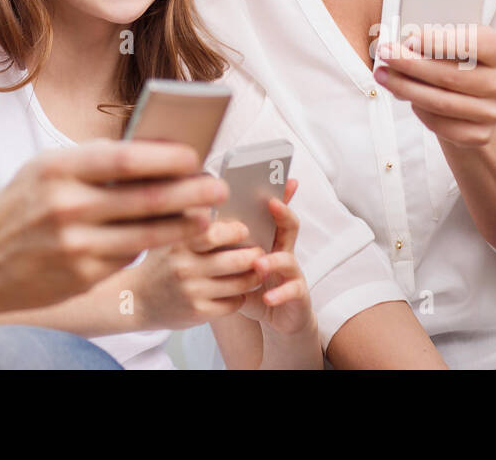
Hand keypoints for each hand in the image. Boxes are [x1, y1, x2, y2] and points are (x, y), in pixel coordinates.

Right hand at [0, 140, 227, 313]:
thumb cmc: (19, 206)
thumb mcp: (46, 169)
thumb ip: (93, 161)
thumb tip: (150, 149)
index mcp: (59, 169)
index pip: (125, 158)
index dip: (167, 156)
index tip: (194, 154)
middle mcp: (68, 206)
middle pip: (146, 198)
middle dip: (190, 191)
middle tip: (217, 185)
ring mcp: (76, 245)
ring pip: (147, 234)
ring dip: (183, 224)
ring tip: (207, 215)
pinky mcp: (82, 276)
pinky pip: (128, 257)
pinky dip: (153, 245)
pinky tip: (171, 236)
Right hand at [131, 216, 266, 329]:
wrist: (136, 300)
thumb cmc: (160, 262)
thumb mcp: (168, 236)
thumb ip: (190, 218)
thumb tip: (213, 186)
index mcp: (179, 243)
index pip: (215, 233)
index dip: (236, 230)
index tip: (243, 229)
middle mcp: (184, 267)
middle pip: (235, 260)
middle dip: (255, 255)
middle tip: (260, 251)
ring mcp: (192, 292)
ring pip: (239, 283)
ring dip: (254, 276)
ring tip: (257, 270)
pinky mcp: (198, 313)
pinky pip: (233, 303)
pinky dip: (241, 295)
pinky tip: (238, 289)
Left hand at [233, 179, 313, 337]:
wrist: (276, 319)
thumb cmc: (253, 286)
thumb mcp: (238, 264)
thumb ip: (226, 246)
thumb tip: (197, 222)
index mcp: (269, 239)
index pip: (273, 211)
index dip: (276, 194)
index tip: (271, 176)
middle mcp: (283, 251)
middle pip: (289, 225)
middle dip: (283, 212)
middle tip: (272, 203)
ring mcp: (292, 272)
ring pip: (288, 259)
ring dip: (273, 260)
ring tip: (259, 263)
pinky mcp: (298, 295)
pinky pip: (292, 291)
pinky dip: (279, 294)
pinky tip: (267, 298)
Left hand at [374, 24, 495, 147]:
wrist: (472, 99)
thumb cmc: (457, 61)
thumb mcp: (451, 42)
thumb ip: (431, 41)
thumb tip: (402, 48)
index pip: (473, 42)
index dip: (440, 41)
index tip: (409, 38)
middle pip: (450, 75)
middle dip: (411, 64)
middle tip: (385, 53)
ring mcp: (494, 112)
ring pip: (441, 102)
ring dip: (405, 87)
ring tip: (383, 75)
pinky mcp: (480, 134)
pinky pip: (441, 125)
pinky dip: (420, 111)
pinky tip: (407, 97)